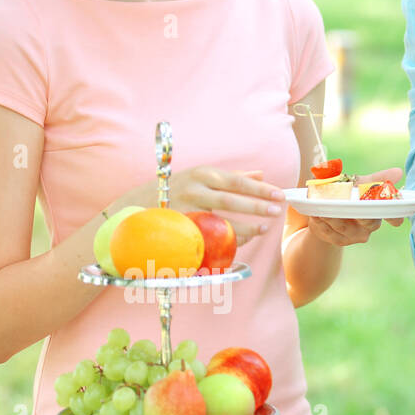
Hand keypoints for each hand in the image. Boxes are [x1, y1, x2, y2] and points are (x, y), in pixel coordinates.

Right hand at [118, 166, 284, 241]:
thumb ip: (231, 177)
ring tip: (264, 228)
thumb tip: (261, 175)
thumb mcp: (201, 177)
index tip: (280, 194)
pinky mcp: (182, 230)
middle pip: (231, 199)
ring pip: (221, 220)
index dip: (260, 189)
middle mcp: (193, 189)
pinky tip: (243, 240)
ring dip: (246, 226)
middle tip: (276, 211)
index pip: (236, 181)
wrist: (135, 206)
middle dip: (256, 206)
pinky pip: (210, 237)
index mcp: (201, 174)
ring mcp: (186, 210)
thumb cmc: (176, 190)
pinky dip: (228, 240)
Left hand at [305, 168, 405, 246]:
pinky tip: (315, 214)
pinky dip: (321, 223)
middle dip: (359, 213)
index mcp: (379, 212)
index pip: (394, 217)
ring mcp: (354, 236)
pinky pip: (329, 232)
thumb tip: (399, 172)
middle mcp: (369, 227)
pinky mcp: (338, 240)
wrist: (327, 210)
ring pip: (344, 226)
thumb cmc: (349, 194)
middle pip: (367, 221)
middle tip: (349, 204)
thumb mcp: (362, 184)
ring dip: (333, 216)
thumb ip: (378, 178)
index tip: (391, 211)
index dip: (395, 216)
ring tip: (323, 206)